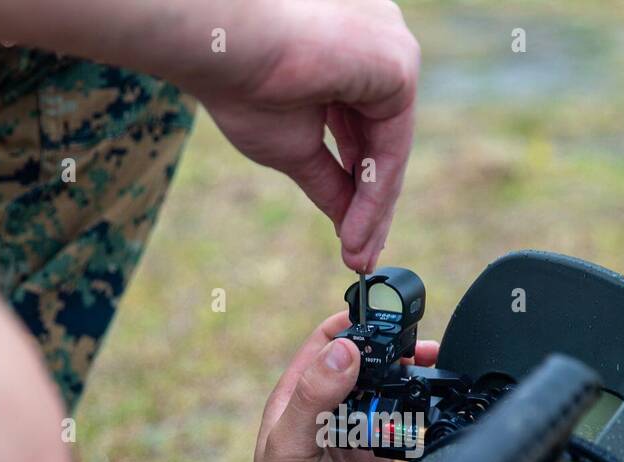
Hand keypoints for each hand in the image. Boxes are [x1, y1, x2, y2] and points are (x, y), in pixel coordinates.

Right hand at [199, 1, 419, 271]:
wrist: (224, 44)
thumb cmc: (243, 82)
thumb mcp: (293, 145)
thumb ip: (328, 181)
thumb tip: (349, 228)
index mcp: (350, 54)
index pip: (363, 130)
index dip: (358, 188)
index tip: (351, 238)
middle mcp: (377, 44)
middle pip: (381, 142)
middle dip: (371, 207)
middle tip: (361, 256)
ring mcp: (391, 49)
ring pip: (388, 148)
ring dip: (373, 210)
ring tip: (357, 255)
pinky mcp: (399, 64)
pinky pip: (391, 146)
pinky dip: (376, 195)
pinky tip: (356, 232)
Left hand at [230, 311, 437, 461]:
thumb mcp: (293, 443)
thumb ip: (315, 396)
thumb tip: (344, 351)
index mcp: (298, 396)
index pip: (328, 341)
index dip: (354, 323)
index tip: (384, 312)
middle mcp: (326, 410)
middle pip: (365, 364)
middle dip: (393, 351)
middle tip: (422, 347)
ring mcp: (351, 434)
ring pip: (386, 393)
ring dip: (408, 383)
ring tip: (431, 373)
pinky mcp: (374, 459)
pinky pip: (400, 427)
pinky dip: (417, 417)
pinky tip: (428, 412)